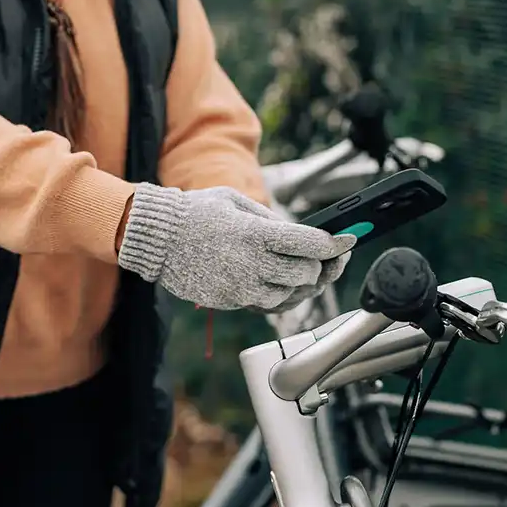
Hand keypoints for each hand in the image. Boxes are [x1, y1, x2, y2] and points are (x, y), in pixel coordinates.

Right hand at [116, 184, 357, 311]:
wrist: (157, 240)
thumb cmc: (196, 214)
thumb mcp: (236, 202)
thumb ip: (271, 220)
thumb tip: (300, 234)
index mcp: (256, 234)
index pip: (311, 244)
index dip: (336, 244)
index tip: (348, 241)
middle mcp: (252, 264)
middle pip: (307, 274)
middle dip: (322, 266)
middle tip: (329, 258)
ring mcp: (241, 287)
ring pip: (291, 295)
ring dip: (302, 283)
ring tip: (308, 270)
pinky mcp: (231, 302)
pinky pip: (267, 304)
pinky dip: (281, 294)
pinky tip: (283, 281)